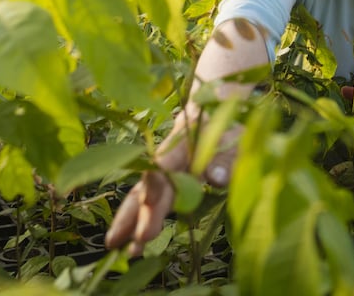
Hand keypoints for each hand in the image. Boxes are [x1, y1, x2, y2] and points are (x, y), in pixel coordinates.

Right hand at [105, 113, 241, 256]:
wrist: (215, 106)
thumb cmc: (229, 123)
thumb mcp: (238, 136)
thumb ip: (229, 157)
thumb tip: (217, 177)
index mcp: (186, 138)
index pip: (168, 162)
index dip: (157, 182)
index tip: (148, 202)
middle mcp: (170, 155)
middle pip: (150, 184)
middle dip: (138, 212)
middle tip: (127, 240)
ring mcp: (167, 168)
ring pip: (144, 194)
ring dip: (131, 220)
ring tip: (116, 246)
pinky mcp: (170, 180)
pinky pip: (154, 201)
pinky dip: (140, 220)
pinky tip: (131, 242)